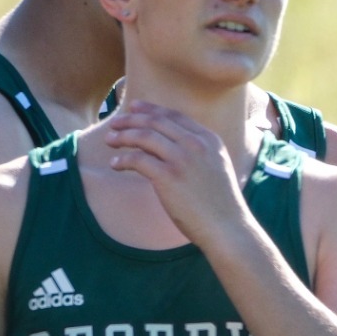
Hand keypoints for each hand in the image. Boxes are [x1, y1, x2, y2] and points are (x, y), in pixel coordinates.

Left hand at [103, 102, 252, 249]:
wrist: (227, 227)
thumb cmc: (220, 205)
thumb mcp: (215, 167)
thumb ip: (198, 153)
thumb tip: (170, 147)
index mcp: (209, 139)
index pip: (174, 116)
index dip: (151, 109)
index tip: (134, 108)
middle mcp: (196, 144)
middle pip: (156, 122)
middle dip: (131, 119)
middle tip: (115, 122)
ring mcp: (182, 159)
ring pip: (144, 136)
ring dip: (123, 136)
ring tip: (109, 140)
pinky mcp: (168, 176)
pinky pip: (138, 160)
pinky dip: (123, 160)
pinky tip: (115, 164)